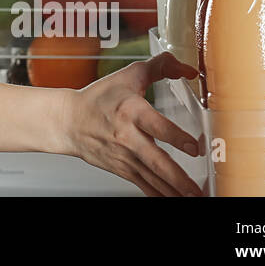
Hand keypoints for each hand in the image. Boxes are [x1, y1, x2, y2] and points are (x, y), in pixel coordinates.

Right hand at [55, 52, 205, 196]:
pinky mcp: (122, 169)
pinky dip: (160, 195)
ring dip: (174, 191)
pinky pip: (145, 186)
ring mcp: (125, 156)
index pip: (157, 126)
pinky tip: (175, 199)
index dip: (177, 138)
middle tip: (196, 187)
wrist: (68, 122)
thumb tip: (187, 69)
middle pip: (156, 160)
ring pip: (153, 178)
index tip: (195, 147)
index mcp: (130, 111)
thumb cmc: (98, 99)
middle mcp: (127, 136)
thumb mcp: (128, 76)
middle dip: (178, 177)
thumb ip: (160, 67)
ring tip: (195, 198)